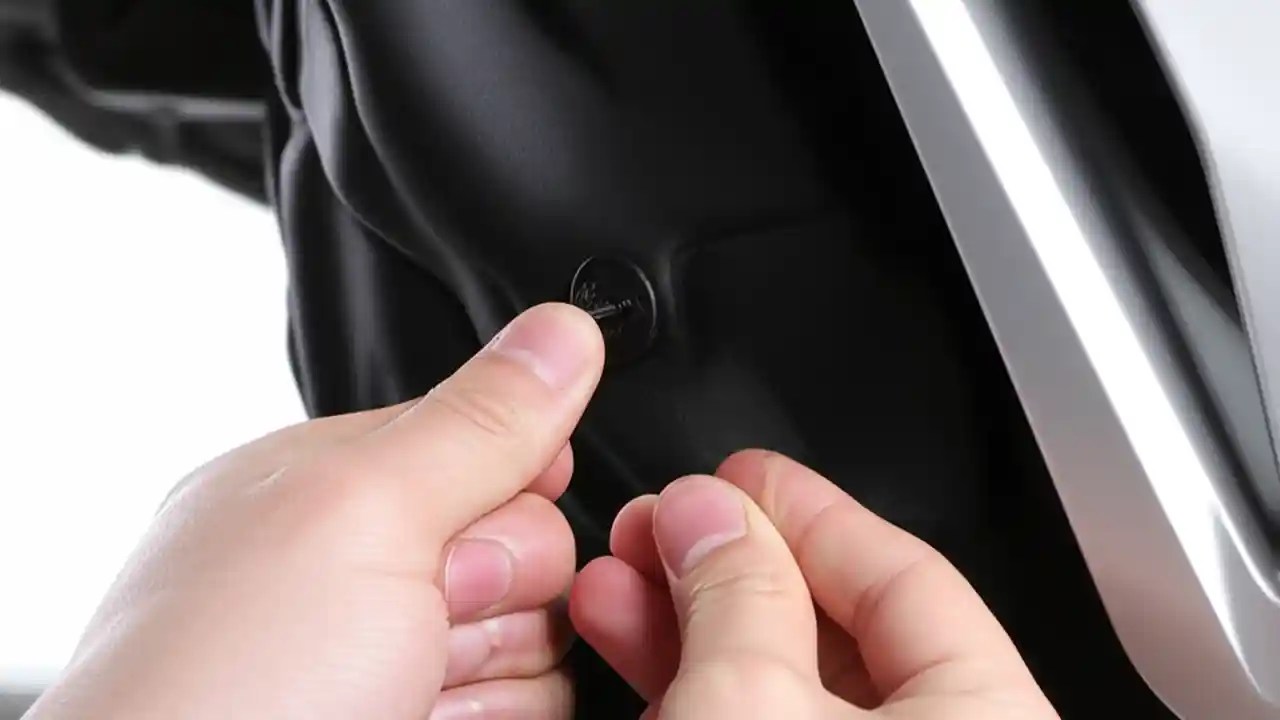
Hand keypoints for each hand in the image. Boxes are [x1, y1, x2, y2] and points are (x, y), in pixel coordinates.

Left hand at [27, 304, 604, 719]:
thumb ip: (476, 422)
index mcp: (331, 492)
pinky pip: (541, 704)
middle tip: (419, 617)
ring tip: (405, 690)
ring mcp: (404, 662)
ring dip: (495, 665)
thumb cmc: (220, 693)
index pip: (487, 442)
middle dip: (497, 585)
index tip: (470, 521)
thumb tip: (564, 331)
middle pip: (533, 542)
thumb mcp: (358, 514)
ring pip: (548, 632)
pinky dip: (495, 719)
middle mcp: (370, 575)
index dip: (508, 483)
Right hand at [571, 450, 1059, 718]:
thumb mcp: (755, 706)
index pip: (906, 574)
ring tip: (611, 585)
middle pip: (831, 628)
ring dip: (685, 626)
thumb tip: (711, 513)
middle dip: (725, 564)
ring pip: (775, 686)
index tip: (737, 475)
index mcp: (988, 718)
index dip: (809, 511)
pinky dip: (686, 691)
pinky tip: (626, 653)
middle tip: (656, 525)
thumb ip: (739, 591)